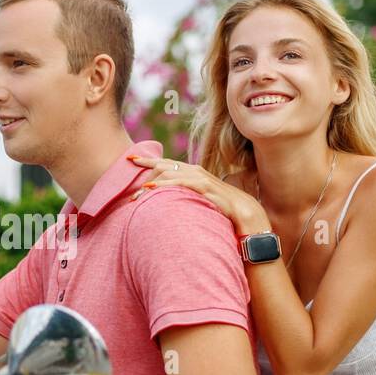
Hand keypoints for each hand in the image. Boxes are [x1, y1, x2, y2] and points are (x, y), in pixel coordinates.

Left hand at [127, 155, 270, 234]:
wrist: (246, 214)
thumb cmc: (222, 208)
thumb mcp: (199, 199)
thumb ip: (186, 195)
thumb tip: (169, 201)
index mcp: (192, 173)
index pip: (166, 163)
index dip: (148, 160)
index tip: (130, 160)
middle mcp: (195, 172)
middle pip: (164, 164)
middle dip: (145, 169)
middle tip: (129, 180)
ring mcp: (200, 178)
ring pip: (169, 172)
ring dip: (152, 181)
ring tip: (137, 193)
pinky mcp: (205, 187)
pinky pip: (180, 183)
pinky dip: (164, 185)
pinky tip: (152, 189)